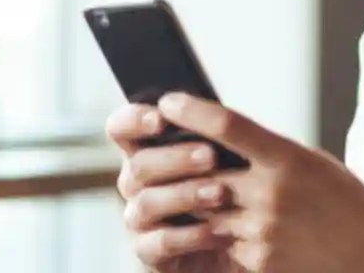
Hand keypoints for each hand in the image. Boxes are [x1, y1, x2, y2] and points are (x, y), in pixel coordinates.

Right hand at [106, 103, 238, 272]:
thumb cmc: (231, 187)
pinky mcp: (149, 251)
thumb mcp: (228, 154)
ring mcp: (139, 218)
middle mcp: (137, 182)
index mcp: (148, 150)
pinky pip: (159, 243)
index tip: (162, 119)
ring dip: (185, 195)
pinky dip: (189, 236)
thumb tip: (212, 111)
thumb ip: (214, 132)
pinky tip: (217, 232)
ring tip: (221, 192)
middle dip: (175, 158)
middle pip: (137, 165)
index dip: (134, 120)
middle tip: (211, 156)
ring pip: (146, 203)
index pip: (122, 128)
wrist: (242, 239)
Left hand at [156, 92, 363, 272]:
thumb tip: (225, 139)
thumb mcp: (315, 165)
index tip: (168, 101)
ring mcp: (262, 230)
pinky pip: (222, 242)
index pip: (228, 125)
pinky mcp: (258, 261)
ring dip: (194, 201)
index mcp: (289, 158)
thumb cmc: (349, 206)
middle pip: (202, 169)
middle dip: (178, 161)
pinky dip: (219, 234)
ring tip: (188, 189)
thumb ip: (272, 154)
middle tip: (157, 147)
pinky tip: (228, 227)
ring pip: (204, 209)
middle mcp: (271, 192)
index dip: (191, 110)